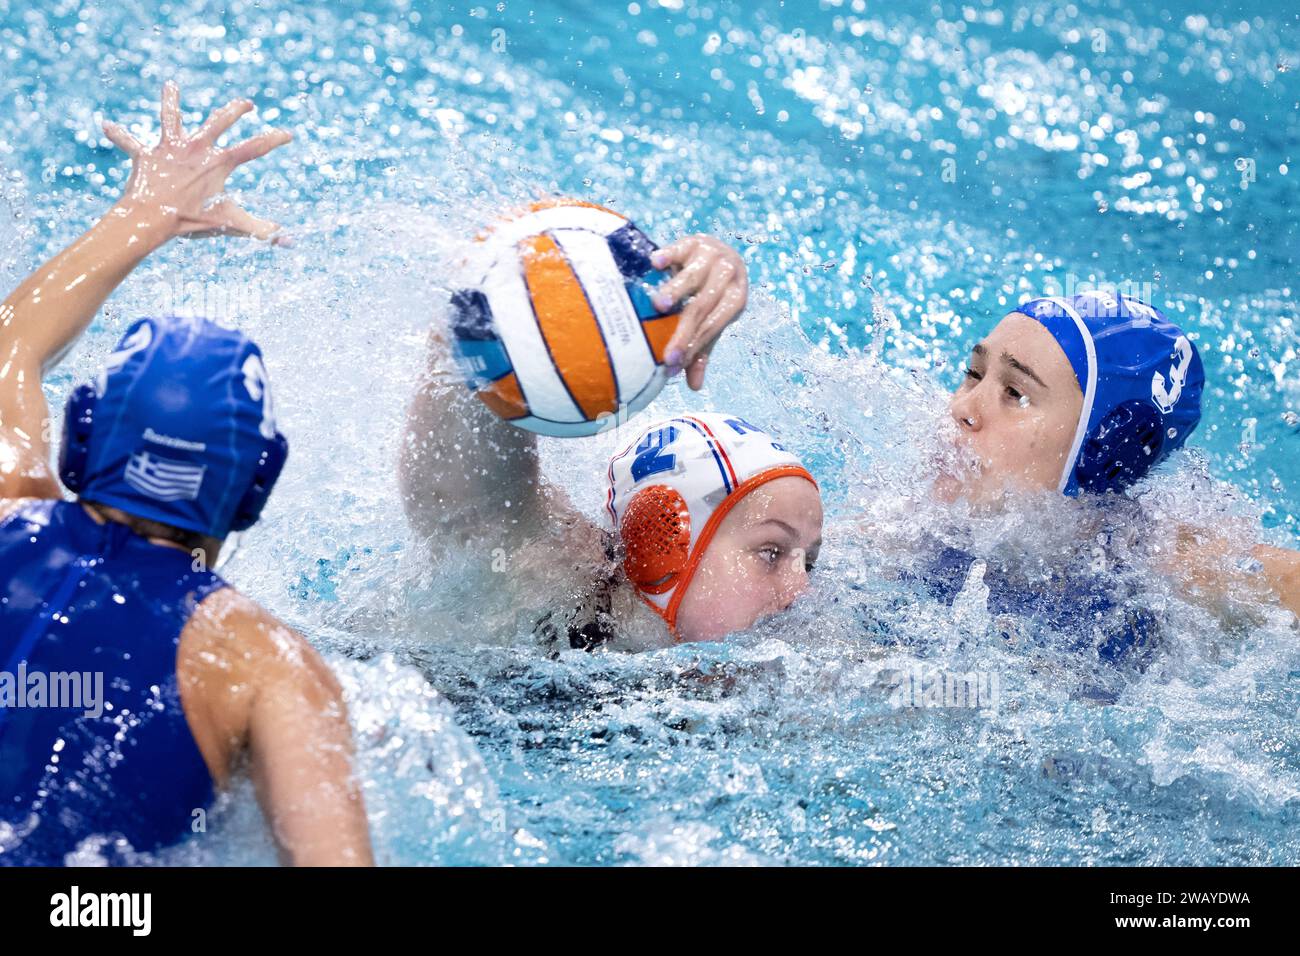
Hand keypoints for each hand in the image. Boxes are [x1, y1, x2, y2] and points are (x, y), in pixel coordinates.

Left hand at [102, 80, 291, 240]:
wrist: (151, 218)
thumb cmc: (191, 221)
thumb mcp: (231, 225)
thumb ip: (261, 231)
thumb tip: (289, 241)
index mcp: (219, 162)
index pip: (254, 148)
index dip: (274, 140)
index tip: (289, 133)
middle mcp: (196, 148)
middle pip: (220, 121)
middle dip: (236, 110)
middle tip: (248, 104)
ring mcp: (170, 148)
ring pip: (171, 117)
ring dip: (171, 101)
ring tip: (171, 86)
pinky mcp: (146, 155)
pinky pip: (130, 143)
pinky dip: (120, 136)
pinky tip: (107, 127)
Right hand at [648, 234, 748, 390]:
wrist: (718, 251)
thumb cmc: (714, 294)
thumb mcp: (713, 318)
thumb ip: (702, 348)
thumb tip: (694, 386)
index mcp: (737, 299)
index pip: (713, 326)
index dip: (693, 346)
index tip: (671, 365)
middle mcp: (729, 276)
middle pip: (703, 307)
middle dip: (683, 331)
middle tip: (664, 351)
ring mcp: (712, 255)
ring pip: (694, 277)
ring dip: (677, 290)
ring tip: (658, 305)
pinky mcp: (693, 241)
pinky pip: (679, 248)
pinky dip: (668, 256)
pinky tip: (655, 264)